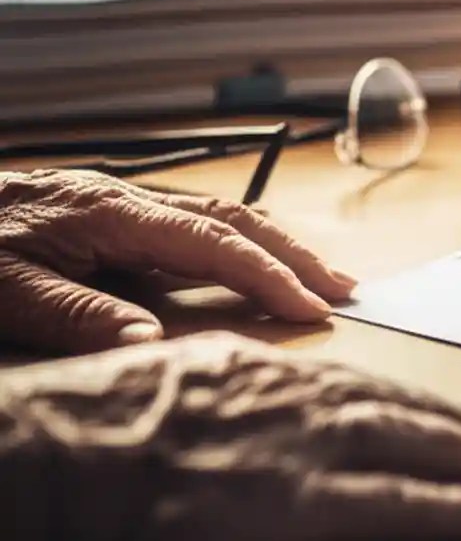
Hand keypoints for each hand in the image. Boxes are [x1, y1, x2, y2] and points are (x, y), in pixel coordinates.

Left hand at [0, 170, 355, 352]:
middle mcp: (125, 200)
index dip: (268, 275)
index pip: (211, 242)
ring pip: (219, 215)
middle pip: (232, 218)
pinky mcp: (111, 215)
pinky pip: (194, 223)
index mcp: (108, 213)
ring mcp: (120, 203)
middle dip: (295, 253)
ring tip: (321, 273)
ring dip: (276, 244)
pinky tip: (253, 262)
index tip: (313, 307)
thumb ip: (74, 314)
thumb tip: (153, 340)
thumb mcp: (0, 291)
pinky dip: (240, 244)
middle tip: (346, 288)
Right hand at [0, 332, 460, 540]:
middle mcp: (301, 398)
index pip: (373, 386)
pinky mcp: (297, 500)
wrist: (53, 459)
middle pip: (410, 408)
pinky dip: (453, 506)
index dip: (428, 404)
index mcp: (272, 373)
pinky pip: (398, 501)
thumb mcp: (188, 389)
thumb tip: (282, 419)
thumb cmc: (99, 433)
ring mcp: (303, 446)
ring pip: (417, 445)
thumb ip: (248, 399)